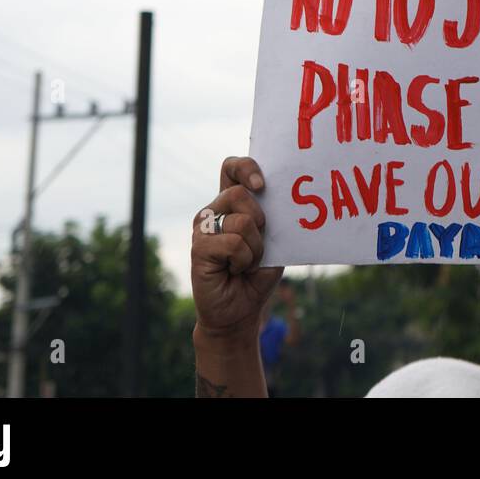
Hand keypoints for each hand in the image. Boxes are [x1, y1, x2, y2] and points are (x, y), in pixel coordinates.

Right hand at [191, 156, 282, 341]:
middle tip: (257, 246)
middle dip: (260, 221)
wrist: (241, 311)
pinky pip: (233, 243)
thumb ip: (270, 217)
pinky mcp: (199, 248)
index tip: (262, 184)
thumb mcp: (272, 241)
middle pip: (239, 193)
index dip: (245, 167)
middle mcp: (213, 211)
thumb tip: (280, 197)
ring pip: (241, 221)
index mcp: (231, 205)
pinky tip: (234, 271)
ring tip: (246, 263)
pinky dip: (244, 260)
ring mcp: (202, 229)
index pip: (231, 168)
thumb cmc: (258, 274)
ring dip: (255, 248)